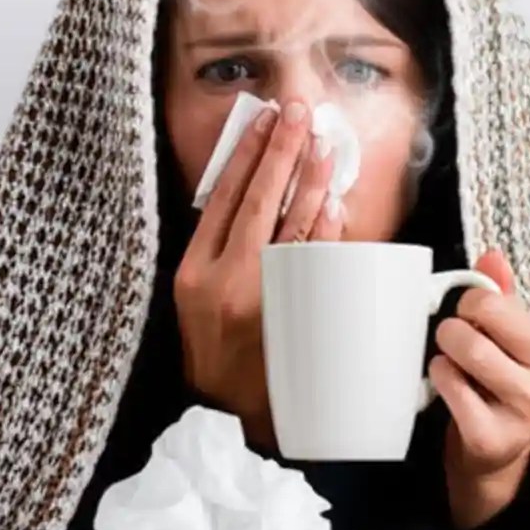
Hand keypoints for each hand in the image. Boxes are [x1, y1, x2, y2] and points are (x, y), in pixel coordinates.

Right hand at [173, 100, 339, 448]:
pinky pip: (317, 265)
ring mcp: (261, 298)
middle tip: (302, 114)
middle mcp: (223, 280)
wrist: (228, 415)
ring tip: (325, 148)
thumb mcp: (197, 300)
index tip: (265, 119)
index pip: (221, 198)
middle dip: (283, 152)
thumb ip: (219, 253)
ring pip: (291, 228)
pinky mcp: (294, 318)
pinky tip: (337, 205)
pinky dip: (328, 232)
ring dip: (311, 183)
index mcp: (193, 272)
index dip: (246, 155)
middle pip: (258, 201)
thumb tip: (256, 197)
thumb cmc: (217, 352)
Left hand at [431, 250, 529, 529]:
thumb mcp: (510, 343)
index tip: (470, 319)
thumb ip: (502, 299)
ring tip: (449, 361)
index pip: (498, 302)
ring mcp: (525, 412)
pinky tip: (445, 385)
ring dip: (444, 352)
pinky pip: (451, 387)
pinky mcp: (491, 437)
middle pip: (480, 321)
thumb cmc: (499, 390)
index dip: (472, 305)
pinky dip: (439, 379)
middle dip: (455, 325)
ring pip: (466, 352)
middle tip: (453, 339)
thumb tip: (492, 257)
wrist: (494, 458)